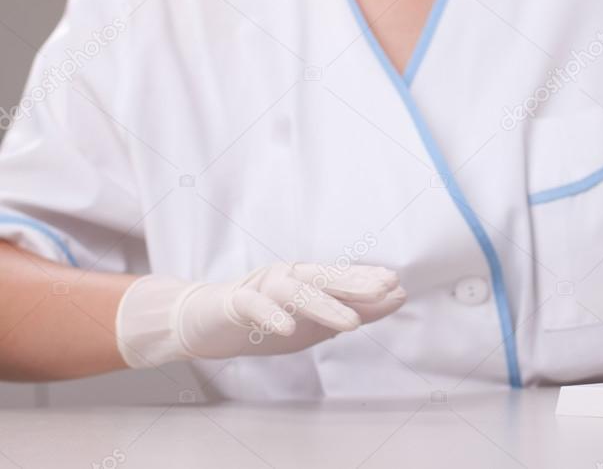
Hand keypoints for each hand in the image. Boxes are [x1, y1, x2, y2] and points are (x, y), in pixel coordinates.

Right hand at [115, 262, 405, 367]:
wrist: (203, 323)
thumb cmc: (264, 321)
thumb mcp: (314, 324)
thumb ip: (355, 311)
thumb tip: (397, 298)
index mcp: (307, 280)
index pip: (341, 277)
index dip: (367, 279)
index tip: (396, 284)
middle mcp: (287, 277)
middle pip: (323, 277)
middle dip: (355, 282)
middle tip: (385, 289)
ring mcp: (261, 287)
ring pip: (295, 292)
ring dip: (324, 306)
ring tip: (351, 323)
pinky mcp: (234, 302)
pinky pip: (254, 306)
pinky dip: (272, 315)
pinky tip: (289, 328)